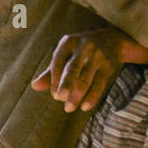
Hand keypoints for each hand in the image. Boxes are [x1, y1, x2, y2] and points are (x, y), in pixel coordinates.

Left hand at [32, 26, 147, 113]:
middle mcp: (84, 47)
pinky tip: (85, 107)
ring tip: (69, 108)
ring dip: (77, 95)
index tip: (54, 95)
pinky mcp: (109, 66)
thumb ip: (51, 72)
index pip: (58, 62)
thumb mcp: (66, 55)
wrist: (113, 40)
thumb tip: (34, 86)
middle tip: (59, 98)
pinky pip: (100, 83)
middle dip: (67, 84)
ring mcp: (98, 56)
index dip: (55, 79)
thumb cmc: (81, 51)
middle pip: (73, 68)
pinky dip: (92, 96)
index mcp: (69, 42)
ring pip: (86, 78)